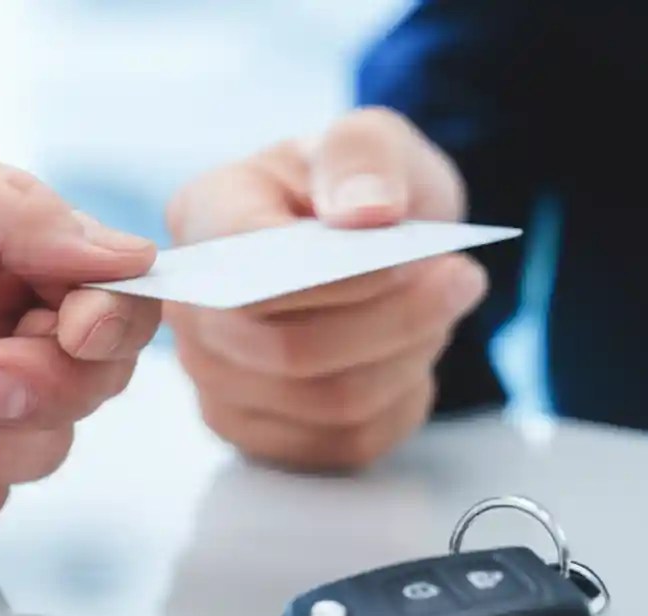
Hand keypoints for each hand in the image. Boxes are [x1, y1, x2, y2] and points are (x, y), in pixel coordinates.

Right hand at [165, 108, 485, 469]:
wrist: (368, 245)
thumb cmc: (355, 190)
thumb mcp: (370, 141)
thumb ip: (361, 156)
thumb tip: (363, 214)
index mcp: (203, 216)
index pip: (247, 267)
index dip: (336, 276)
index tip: (405, 261)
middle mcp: (190, 306)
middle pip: (289, 350)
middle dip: (395, 322)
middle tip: (457, 280)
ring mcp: (214, 377)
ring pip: (328, 403)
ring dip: (408, 357)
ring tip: (439, 309)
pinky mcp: (256, 432)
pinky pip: (345, 443)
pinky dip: (400, 402)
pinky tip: (409, 356)